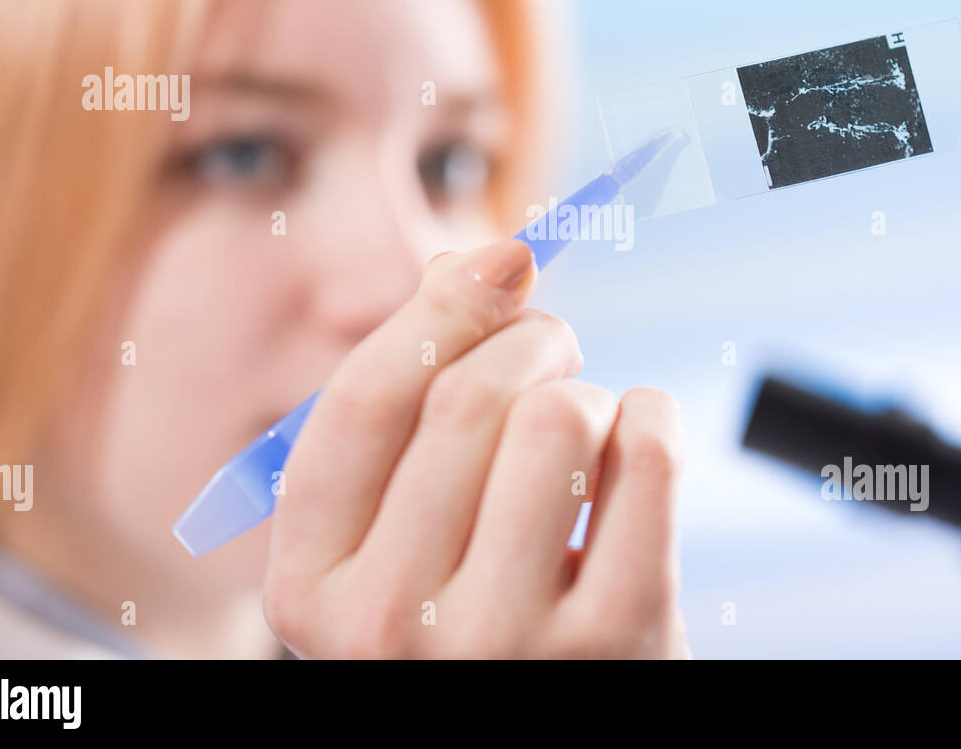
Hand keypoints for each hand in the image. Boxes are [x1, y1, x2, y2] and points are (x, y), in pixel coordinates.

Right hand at [263, 238, 689, 657]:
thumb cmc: (463, 605)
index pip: (363, 405)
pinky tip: (631, 452)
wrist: (537, 718)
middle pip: (469, 397)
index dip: (439, 309)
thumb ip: (410, 401)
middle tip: (551, 352)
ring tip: (582, 431)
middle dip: (531, 341)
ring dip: (587, 391)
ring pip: (560, 415)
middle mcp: (389, 625)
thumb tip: (481, 262)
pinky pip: (647, 456)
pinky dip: (651, 419)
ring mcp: (503, 640)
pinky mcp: (616, 640)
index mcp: (309, 588)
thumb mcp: (395, 532)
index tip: (503, 257)